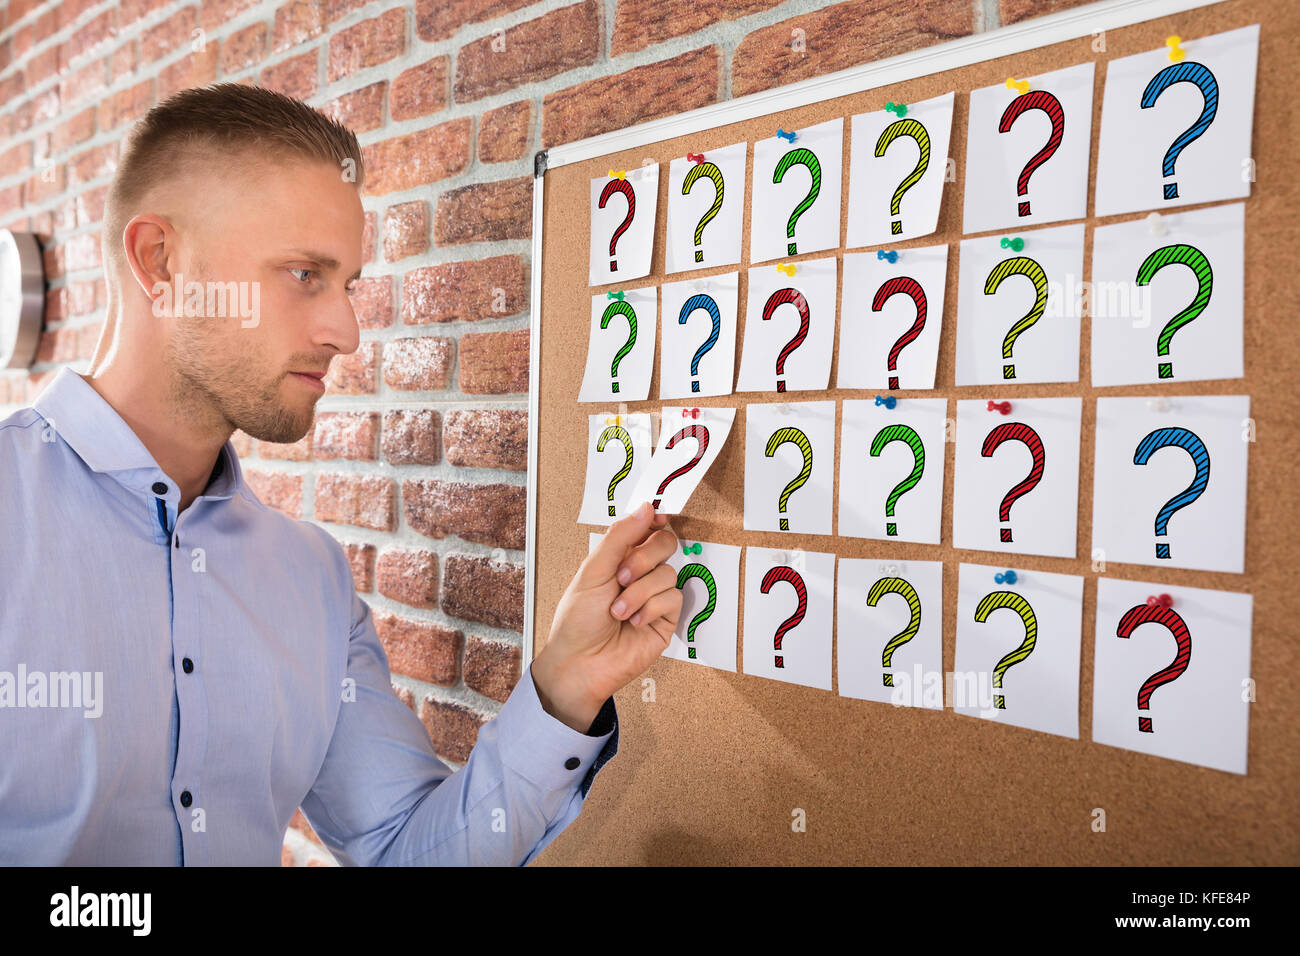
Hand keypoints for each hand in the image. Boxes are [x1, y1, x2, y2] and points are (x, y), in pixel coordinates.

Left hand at [531, 500, 681, 731]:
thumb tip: (647, 507)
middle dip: (644, 558)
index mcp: (619, 558)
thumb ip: (620, 537)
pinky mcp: (667, 620)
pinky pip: (674, 599)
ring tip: (618, 611)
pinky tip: (633, 622)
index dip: (654, 520)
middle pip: (665, 544)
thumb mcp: (593, 571)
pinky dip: (650, 609)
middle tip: (622, 576)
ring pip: (668, 573)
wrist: (580, 663)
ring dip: (640, 592)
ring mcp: (655, 597)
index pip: (646, 528)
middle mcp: (640, 574)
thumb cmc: (577, 620)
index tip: (657, 517)